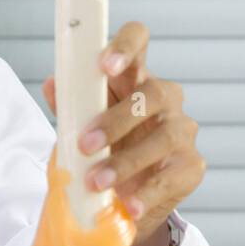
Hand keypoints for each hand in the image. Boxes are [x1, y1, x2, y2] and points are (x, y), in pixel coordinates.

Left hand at [41, 20, 204, 242]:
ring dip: (127, 160)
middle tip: (86, 144)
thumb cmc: (99, 152)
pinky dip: (148, 192)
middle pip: (153, 92)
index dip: (125, 46)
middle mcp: (164, 98)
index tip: (105, 67)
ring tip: (97, 182)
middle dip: (116, 119)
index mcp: (132, 79)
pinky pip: (173, 175)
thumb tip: (53, 83)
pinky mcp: (191, 166)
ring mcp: (181, 131)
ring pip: (166, 135)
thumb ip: (68, 106)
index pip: (138, 41)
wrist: (118, 199)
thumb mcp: (77, 128)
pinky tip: (129, 204)